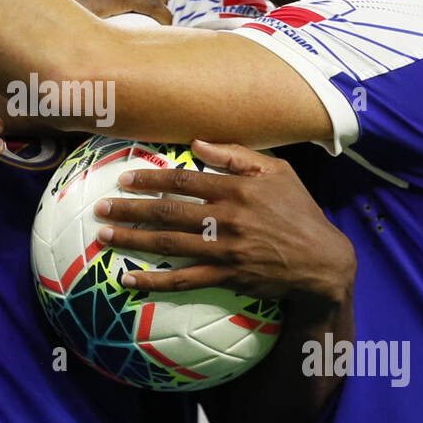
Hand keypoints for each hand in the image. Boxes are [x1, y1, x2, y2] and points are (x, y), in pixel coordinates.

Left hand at [93, 139, 354, 302]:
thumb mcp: (278, 172)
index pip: (184, 180)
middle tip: (100, 208)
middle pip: (167, 212)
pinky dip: (154, 281)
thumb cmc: (299, 211)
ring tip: (104, 236)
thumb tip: (198, 141)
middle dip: (129, 209)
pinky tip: (129, 280)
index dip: (151, 178)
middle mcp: (226, 218)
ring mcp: (224, 250)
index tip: (124, 178)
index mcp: (236, 189)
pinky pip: (183, 279)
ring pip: (168, 244)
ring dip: (132, 240)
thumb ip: (237, 156)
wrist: (322, 260)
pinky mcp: (226, 277)